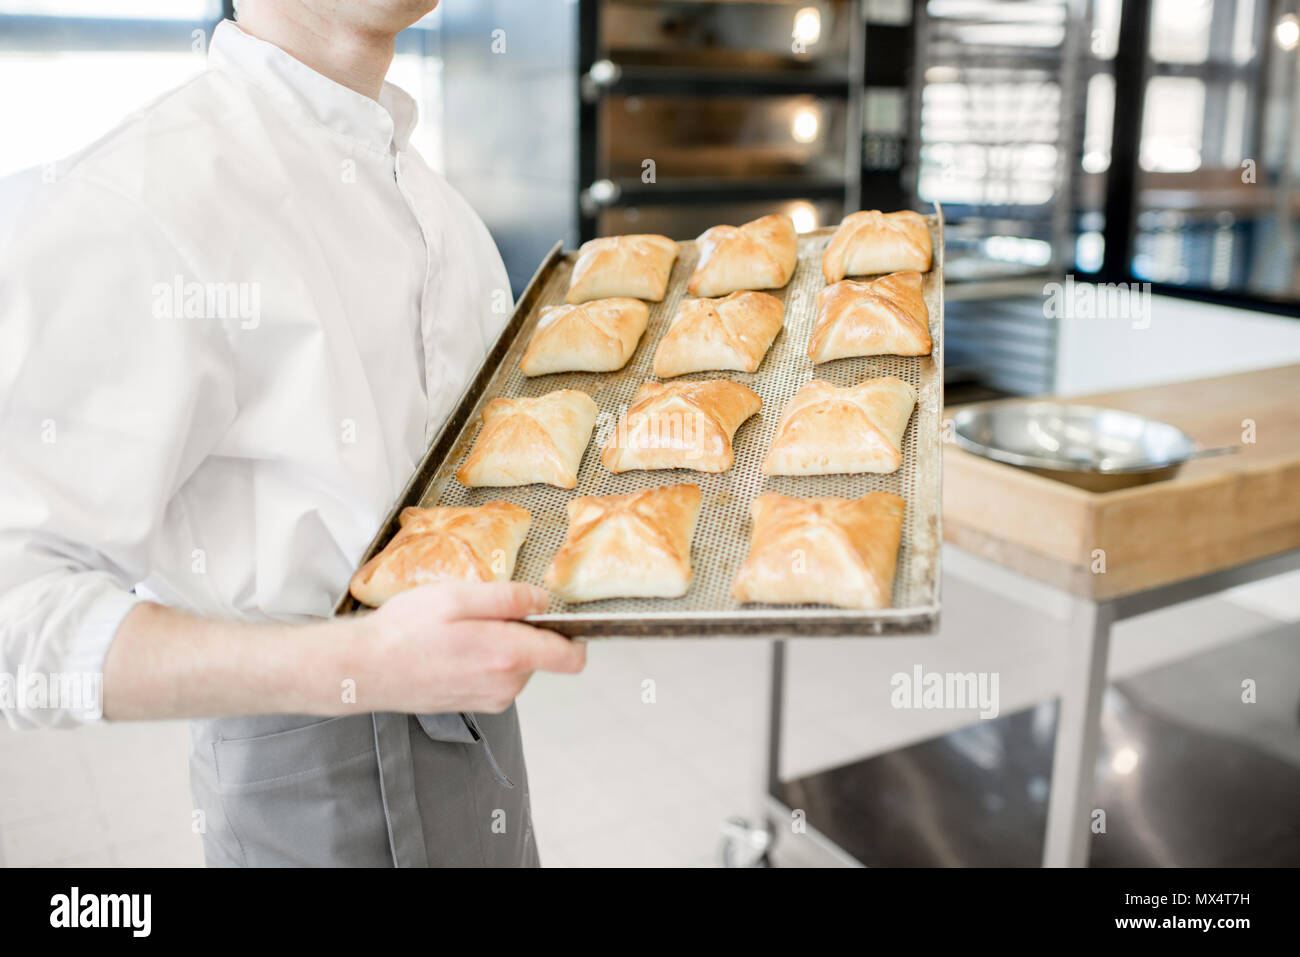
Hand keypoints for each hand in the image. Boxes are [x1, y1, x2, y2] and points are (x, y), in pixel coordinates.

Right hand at [350, 581, 584, 713]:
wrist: (364, 670)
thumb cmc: (405, 631)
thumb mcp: (459, 596)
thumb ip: (510, 597)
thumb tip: (542, 601)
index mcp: (509, 656)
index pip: (571, 657)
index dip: (573, 634)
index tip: (556, 616)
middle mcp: (507, 685)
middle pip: (542, 654)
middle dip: (522, 631)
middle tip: (479, 614)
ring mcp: (491, 699)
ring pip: (518, 664)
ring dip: (500, 644)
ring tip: (460, 632)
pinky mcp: (476, 704)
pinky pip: (497, 676)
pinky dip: (484, 659)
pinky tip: (452, 649)